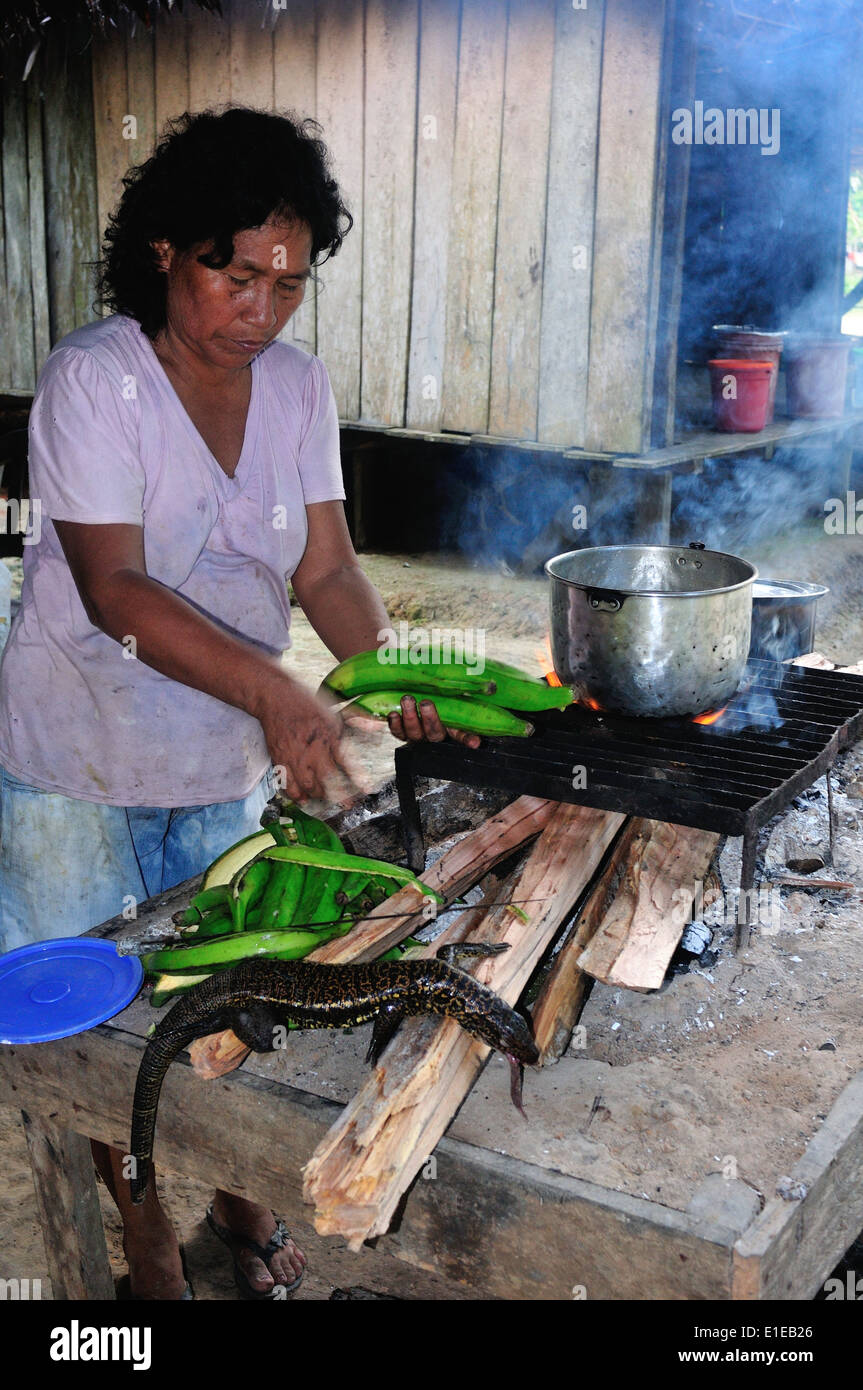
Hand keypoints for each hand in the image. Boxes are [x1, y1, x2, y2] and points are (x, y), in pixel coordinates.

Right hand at [254, 672, 364, 802]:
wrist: (275, 698)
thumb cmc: (306, 702)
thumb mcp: (335, 708)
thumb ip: (358, 719)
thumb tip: (379, 726)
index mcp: (329, 735)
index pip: (347, 761)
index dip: (358, 777)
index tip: (366, 790)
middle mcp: (313, 748)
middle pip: (328, 780)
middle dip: (340, 796)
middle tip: (347, 804)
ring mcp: (296, 756)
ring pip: (309, 786)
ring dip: (318, 795)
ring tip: (324, 797)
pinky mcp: (280, 760)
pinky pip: (288, 785)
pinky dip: (296, 795)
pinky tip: (302, 798)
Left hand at [384, 695, 480, 749]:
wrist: (413, 694)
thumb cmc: (436, 693)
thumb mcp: (450, 692)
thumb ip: (461, 687)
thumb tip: (484, 680)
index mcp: (451, 726)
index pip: (463, 735)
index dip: (468, 739)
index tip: (475, 743)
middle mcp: (434, 733)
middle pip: (435, 733)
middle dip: (430, 719)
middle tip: (426, 703)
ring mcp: (417, 734)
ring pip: (414, 732)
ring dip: (410, 717)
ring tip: (407, 699)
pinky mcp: (402, 732)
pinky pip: (397, 732)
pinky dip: (394, 724)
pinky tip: (393, 713)